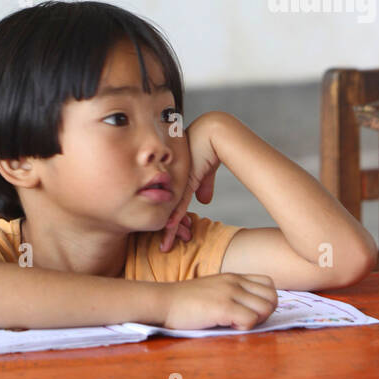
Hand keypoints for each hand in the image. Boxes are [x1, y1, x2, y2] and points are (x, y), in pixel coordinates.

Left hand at [160, 112, 224, 251]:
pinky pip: (179, 202)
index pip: (172, 200)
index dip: (171, 217)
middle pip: (167, 207)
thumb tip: (204, 201)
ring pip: (170, 208)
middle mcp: (174, 176)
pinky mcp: (185, 179)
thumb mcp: (206, 170)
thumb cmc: (211, 146)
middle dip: (165, 228)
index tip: (169, 233)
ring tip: (164, 244)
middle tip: (163, 246)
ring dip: (168, 228)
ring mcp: (178, 177)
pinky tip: (168, 228)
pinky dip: (174, 216)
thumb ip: (203, 184)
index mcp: (176, 174)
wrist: (214, 132)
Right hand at [161, 273, 276, 331]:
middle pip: (272, 297)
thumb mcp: (214, 288)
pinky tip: (229, 325)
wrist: (164, 301)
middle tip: (247, 320)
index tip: (251, 311)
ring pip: (266, 308)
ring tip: (238, 323)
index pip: (268, 283)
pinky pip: (251, 320)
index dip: (265, 300)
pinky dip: (245, 328)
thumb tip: (252, 309)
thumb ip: (233, 292)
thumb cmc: (187, 300)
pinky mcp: (223, 307)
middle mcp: (234, 281)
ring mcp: (229, 292)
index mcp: (233, 276)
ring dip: (257, 321)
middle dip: (265, 313)